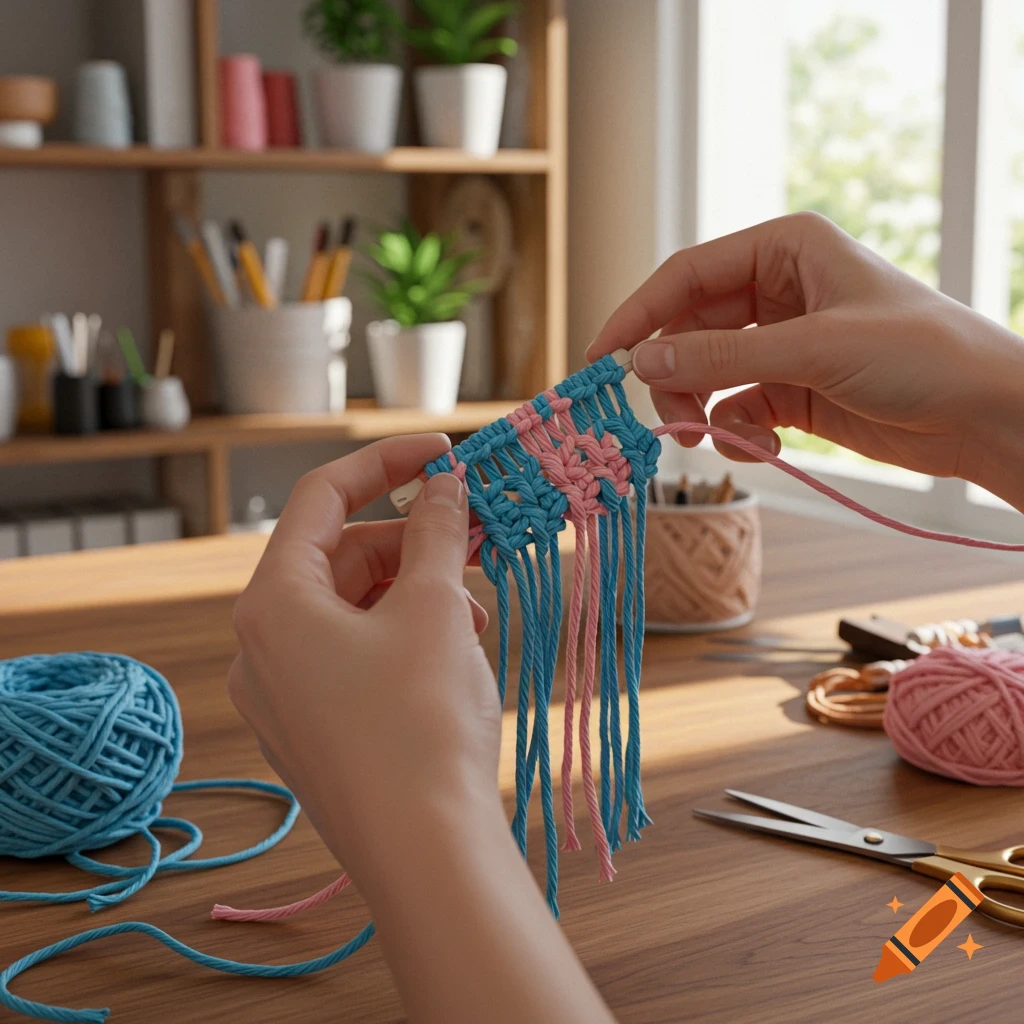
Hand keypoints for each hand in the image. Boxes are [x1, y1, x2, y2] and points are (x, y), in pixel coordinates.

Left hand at [228, 436, 615, 1023]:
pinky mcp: (312, 728)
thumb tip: (444, 485)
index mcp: (273, 601)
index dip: (387, 461)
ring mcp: (282, 692)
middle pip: (340, 554)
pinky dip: (402, 636)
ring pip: (351, 608)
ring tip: (474, 613)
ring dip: (415, 592)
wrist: (425, 852)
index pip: (321, 496)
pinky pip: (352, 655)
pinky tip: (455, 651)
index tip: (446, 453)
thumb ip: (437, 532)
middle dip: (412, 541)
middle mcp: (262, 644)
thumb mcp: (436, 608)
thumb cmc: (422, 721)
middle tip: (475, 540)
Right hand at [588, 212, 1023, 509]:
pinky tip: (766, 448)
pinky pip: (736, 408)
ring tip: (713, 441)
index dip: (637, 317)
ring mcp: (783, 343)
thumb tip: (638, 365)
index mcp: (783, 250)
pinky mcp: (793, 390)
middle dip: (673, 378)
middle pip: (688, 330)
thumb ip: (720, 357)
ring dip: (701, 411)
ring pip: (707, 374)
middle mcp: (777, 290)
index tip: (600, 361)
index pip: (685, 277)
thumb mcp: (813, 348)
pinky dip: (738, 432)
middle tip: (666, 423)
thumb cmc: (921, 354)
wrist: (986, 416)